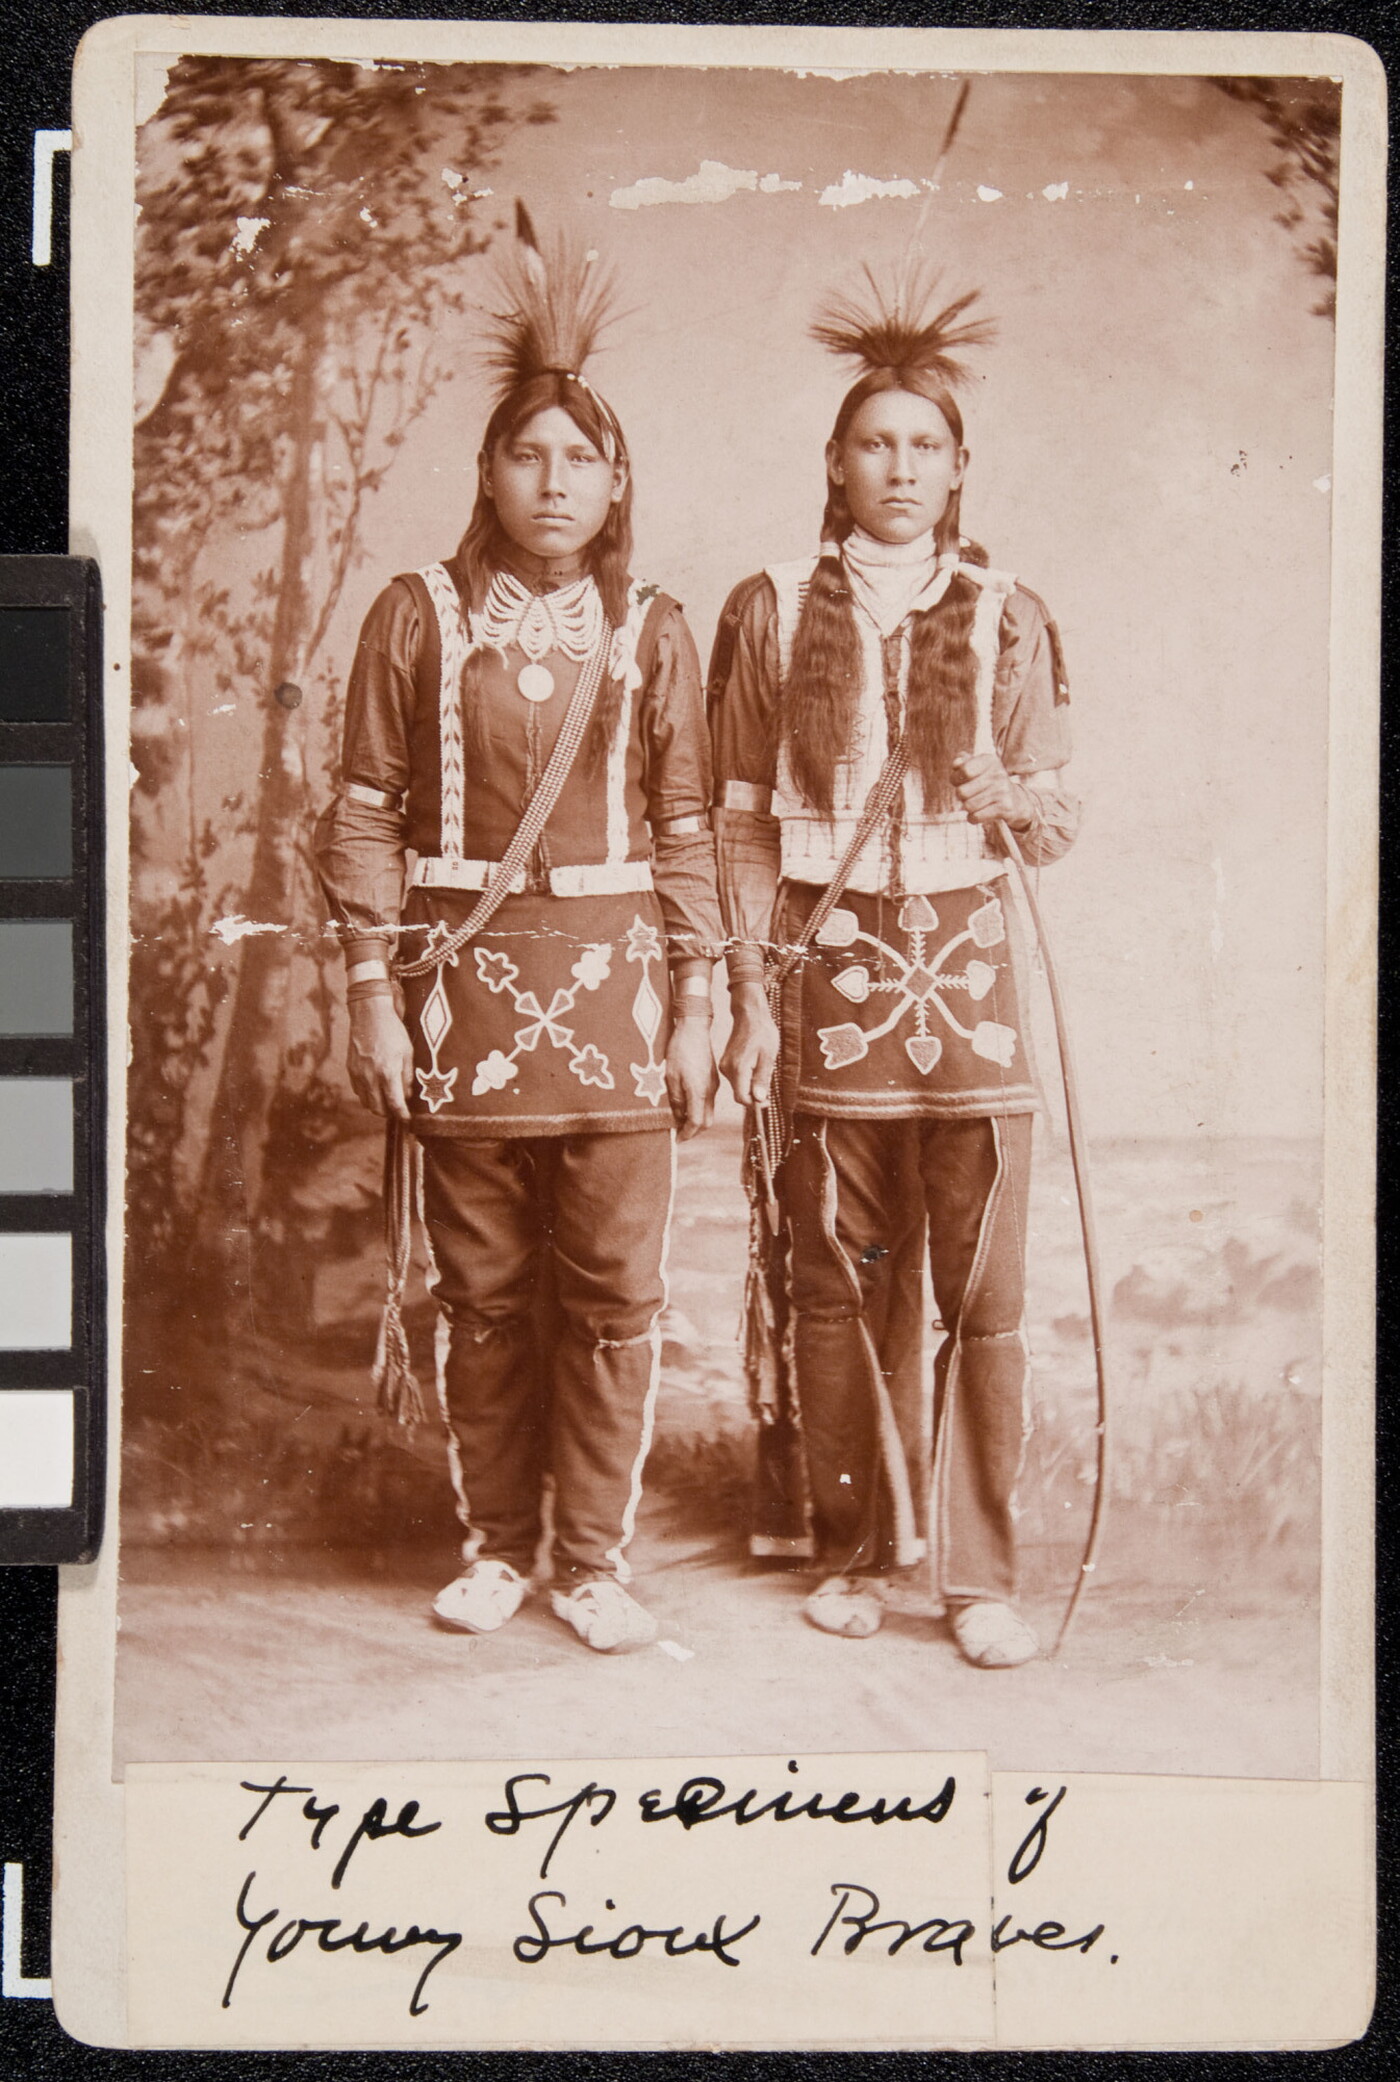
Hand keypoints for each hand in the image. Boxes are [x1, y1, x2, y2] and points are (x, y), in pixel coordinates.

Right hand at [347, 996, 414, 1119]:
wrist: (369, 1014)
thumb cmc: (393, 1032)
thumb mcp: (408, 1052)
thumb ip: (407, 1077)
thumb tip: (407, 1096)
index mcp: (387, 1072)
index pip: (395, 1104)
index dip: (402, 1115)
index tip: (408, 1120)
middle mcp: (370, 1077)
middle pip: (378, 1109)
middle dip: (389, 1113)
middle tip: (398, 1110)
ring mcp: (358, 1074)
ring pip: (366, 1102)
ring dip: (377, 1106)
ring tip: (388, 1100)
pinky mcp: (351, 1070)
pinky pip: (358, 1091)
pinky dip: (368, 1095)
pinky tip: (376, 1088)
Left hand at [665, 1017, 717, 1140]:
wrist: (694, 1030)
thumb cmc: (679, 1051)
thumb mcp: (671, 1077)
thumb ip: (676, 1100)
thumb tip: (678, 1117)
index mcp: (699, 1092)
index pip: (696, 1123)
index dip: (686, 1134)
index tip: (677, 1139)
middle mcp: (710, 1091)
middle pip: (707, 1121)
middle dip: (694, 1131)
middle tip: (679, 1132)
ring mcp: (714, 1085)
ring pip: (709, 1112)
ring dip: (697, 1120)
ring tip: (681, 1119)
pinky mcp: (713, 1079)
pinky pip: (709, 1101)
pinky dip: (699, 1108)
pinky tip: (687, 1104)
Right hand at [720, 984, 780, 1108]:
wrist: (750, 1014)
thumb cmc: (762, 1032)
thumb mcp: (768, 1056)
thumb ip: (762, 1079)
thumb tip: (759, 1099)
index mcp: (738, 1069)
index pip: (742, 1098)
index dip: (756, 1104)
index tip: (768, 1101)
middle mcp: (727, 1069)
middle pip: (740, 1093)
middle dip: (755, 1094)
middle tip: (769, 1084)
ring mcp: (725, 1066)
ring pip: (739, 1086)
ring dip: (752, 1085)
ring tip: (763, 1068)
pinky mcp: (726, 1063)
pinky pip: (737, 1078)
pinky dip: (748, 1077)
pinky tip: (756, 1064)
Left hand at [952, 751, 1028, 827]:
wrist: (1016, 800)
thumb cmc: (989, 783)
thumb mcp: (978, 769)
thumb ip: (962, 764)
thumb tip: (956, 764)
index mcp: (990, 760)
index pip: (963, 771)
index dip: (955, 779)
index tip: (960, 781)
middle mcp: (998, 773)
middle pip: (962, 791)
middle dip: (961, 796)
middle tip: (969, 795)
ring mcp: (1002, 790)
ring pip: (968, 806)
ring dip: (968, 808)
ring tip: (976, 803)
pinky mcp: (1004, 807)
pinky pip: (976, 817)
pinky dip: (973, 818)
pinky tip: (979, 813)